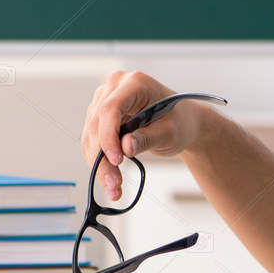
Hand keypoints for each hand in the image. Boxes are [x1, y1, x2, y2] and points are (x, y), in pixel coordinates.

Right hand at [81, 72, 209, 199]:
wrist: (182, 122)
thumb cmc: (180, 121)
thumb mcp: (170, 132)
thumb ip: (148, 138)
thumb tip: (125, 148)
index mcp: (135, 83)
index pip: (110, 108)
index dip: (109, 136)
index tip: (117, 160)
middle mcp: (115, 87)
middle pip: (97, 124)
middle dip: (103, 158)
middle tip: (114, 185)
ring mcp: (105, 100)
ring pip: (91, 136)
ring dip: (99, 165)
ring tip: (114, 189)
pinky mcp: (101, 115)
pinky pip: (93, 141)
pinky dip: (99, 162)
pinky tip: (110, 180)